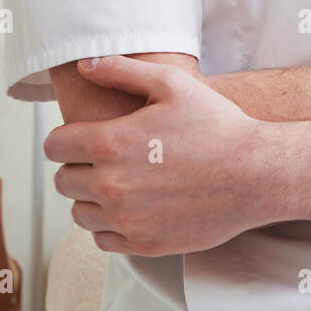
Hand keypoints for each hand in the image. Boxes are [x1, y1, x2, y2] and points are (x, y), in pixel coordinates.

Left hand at [43, 56, 283, 256]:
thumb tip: (84, 66)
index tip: (84, 137)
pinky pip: (102, 239)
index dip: (66, 138)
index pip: (54, 146)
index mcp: (110, 143)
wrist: (256, 173)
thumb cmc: (217, 125)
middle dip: (78, 166)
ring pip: (79, 213)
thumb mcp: (171, 84)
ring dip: (90, 198)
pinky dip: (109, 224)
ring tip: (119, 182)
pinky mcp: (144, 244)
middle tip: (105, 158)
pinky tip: (132, 206)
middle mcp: (111, 185)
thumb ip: (121, 70)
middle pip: (63, 181)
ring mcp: (127, 219)